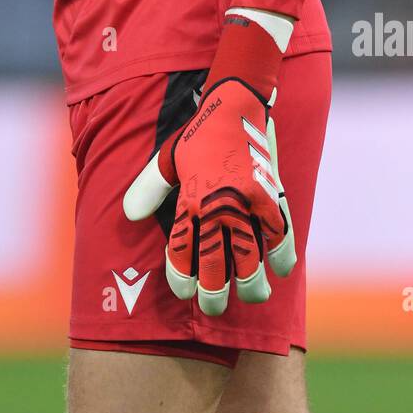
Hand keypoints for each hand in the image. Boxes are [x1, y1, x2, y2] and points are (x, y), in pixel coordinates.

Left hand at [123, 77, 295, 314]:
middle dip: (214, 293)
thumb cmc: (197, 136)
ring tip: (252, 295)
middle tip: (213, 306)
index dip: (182, 279)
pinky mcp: (270, 195)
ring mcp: (246, 203)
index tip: (185, 291)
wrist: (232, 106)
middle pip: (216, 265)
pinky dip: (282, 253)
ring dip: (251, 283)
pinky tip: (280, 269)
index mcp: (188, 200)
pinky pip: (279, 233)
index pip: (182, 253)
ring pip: (250, 258)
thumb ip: (148, 188)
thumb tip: (130, 215)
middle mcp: (216, 206)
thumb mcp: (165, 159)